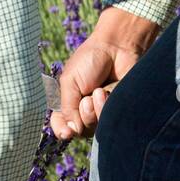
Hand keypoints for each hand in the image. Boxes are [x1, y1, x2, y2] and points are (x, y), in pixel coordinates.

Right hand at [50, 7, 159, 141]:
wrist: (118, 47)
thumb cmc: (91, 59)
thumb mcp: (70, 81)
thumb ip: (66, 108)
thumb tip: (71, 134)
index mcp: (69, 102)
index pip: (61, 125)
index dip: (61, 131)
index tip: (66, 133)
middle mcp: (84, 110)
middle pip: (79, 131)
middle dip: (82, 117)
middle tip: (86, 99)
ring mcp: (102, 111)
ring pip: (95, 129)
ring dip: (94, 112)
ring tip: (99, 91)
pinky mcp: (118, 110)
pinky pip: (110, 121)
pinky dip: (106, 108)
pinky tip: (106, 93)